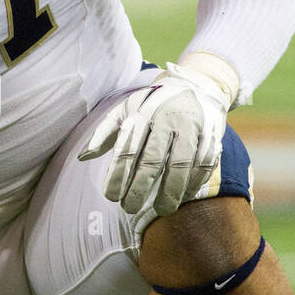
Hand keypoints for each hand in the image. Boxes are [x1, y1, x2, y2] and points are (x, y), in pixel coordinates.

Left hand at [79, 63, 231, 216]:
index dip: (118, 176)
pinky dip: (194, 182)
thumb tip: (83, 157)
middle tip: (130, 208)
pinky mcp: (212, 134)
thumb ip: (104, 133)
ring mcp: (192, 126)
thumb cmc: (152, 105)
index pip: (127, 149)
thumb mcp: (125, 110)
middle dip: (140, 187)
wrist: (195, 85)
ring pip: (182, 163)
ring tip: (162, 210)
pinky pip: (204, 163)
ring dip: (171, 191)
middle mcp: (167, 118)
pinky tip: (184, 196)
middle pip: (153, 159)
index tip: (111, 197)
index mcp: (142, 113)